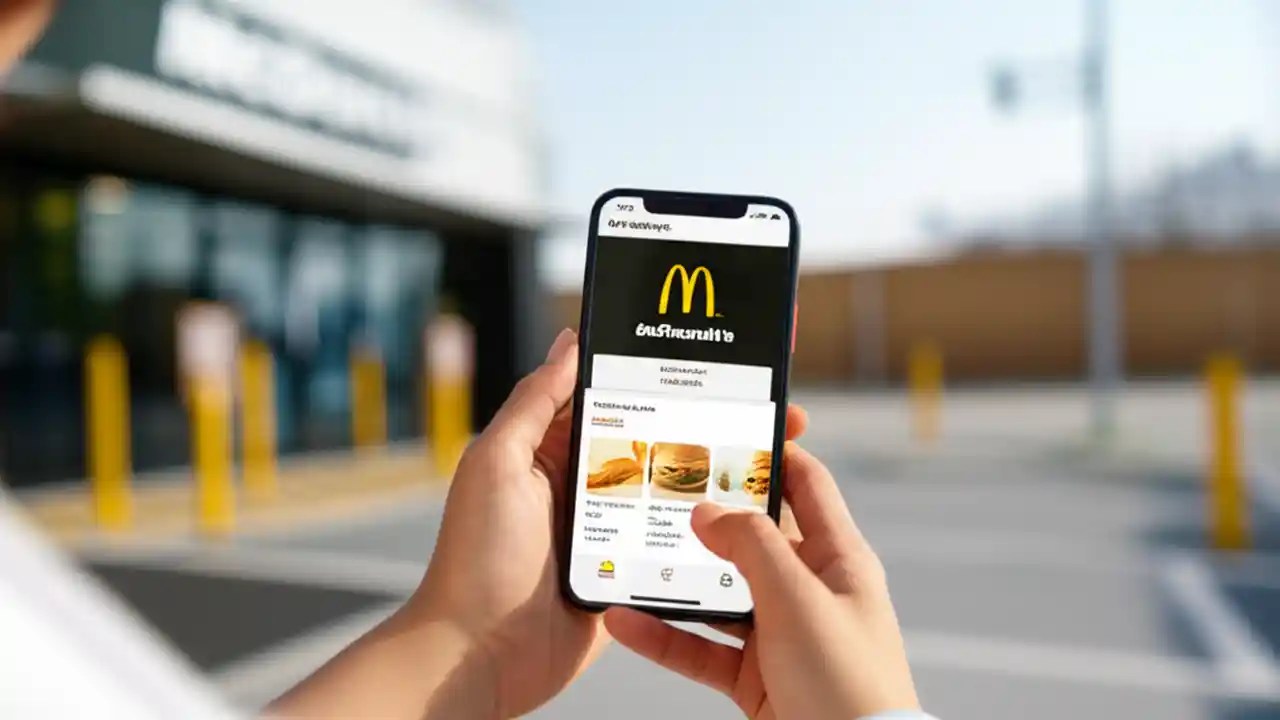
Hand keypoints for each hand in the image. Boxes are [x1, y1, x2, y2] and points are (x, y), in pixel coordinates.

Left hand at [272, 328, 810, 718]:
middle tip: (762, 409)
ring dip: (712, 478)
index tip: (710, 362)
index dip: (660, 380)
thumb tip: (568, 344)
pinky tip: (744, 518)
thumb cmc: (476, 560)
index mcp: (551, 453)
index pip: (615, 402)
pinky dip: (702, 532)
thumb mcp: (496, 463)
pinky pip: (670, 545)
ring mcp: (608, 534)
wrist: (480, 656)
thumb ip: (534, 403)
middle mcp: (583, 488)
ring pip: (669, 493)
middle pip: (654, 445)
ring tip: (767, 457)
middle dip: (704, 426)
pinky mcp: (625, 574)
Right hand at [604, 443, 918, 718]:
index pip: (805, 485)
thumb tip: (708, 510)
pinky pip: (702, 648)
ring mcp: (782, 634)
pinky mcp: (756, 676)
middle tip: (656, 494)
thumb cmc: (850, 687)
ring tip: (628, 559)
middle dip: (704, 520)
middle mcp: (810, 591)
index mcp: (838, 559)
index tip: (723, 431)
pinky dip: (665, 636)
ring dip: (674, 583)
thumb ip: (752, 547)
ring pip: (718, 596)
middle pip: (751, 538)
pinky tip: (627, 624)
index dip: (770, 452)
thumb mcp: (799, 600)